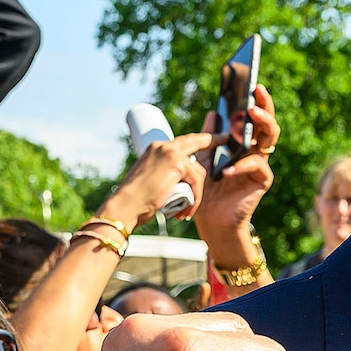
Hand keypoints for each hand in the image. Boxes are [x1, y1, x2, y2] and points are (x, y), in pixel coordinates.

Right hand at [98, 133, 212, 230]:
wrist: (125, 207)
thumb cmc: (135, 202)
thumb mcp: (152, 183)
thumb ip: (167, 178)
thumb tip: (181, 184)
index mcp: (156, 149)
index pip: (182, 142)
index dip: (196, 141)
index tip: (209, 138)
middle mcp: (163, 146)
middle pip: (194, 141)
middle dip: (212, 139)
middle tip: (225, 137)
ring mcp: (170, 153)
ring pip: (197, 171)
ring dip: (196, 194)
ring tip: (184, 212)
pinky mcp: (177, 163)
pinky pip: (196, 180)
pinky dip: (195, 198)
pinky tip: (185, 212)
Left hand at [195, 85, 279, 265]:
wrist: (211, 220)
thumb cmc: (207, 191)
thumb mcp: (203, 159)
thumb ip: (208, 138)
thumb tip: (212, 112)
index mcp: (243, 144)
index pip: (253, 118)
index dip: (255, 101)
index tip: (251, 84)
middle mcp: (256, 151)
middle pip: (267, 123)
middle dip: (264, 105)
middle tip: (257, 90)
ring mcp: (261, 165)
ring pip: (270, 139)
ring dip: (262, 124)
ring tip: (250, 114)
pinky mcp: (261, 181)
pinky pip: (256, 166)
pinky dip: (241, 165)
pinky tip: (227, 169)